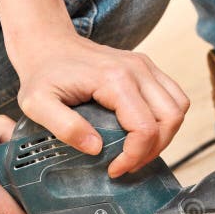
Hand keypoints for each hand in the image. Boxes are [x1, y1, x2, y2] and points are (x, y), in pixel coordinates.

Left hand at [13, 34, 189, 177]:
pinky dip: (166, 119)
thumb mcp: (36, 104)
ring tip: (138, 151)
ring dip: (165, 135)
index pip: (145, 128)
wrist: (48, 44)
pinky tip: (143, 132)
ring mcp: (145, 66)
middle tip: (128, 164)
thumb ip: (65, 127)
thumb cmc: (42, 74)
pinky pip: (173, 97)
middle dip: (154, 150)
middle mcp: (137, 69)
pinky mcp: (146, 68)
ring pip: (178, 107)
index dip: (134, 156)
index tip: (114, 169)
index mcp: (115, 79)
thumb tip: (96, 147)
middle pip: (170, 119)